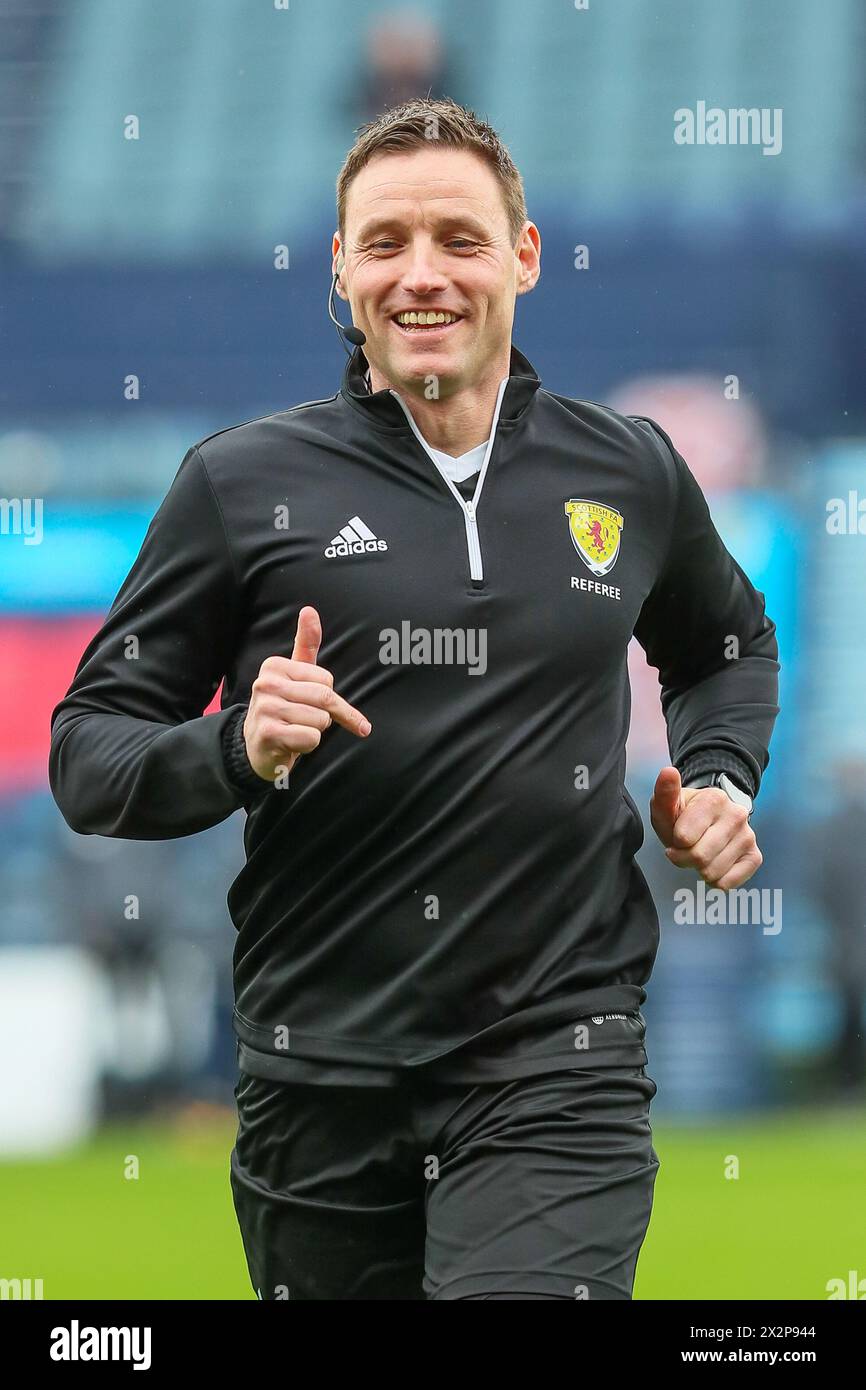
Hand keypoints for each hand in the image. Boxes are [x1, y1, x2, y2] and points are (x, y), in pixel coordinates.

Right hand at [243, 606, 370, 782]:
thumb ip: (306, 644)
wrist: (258, 748)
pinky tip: (290, 743)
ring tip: (294, 730)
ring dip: (315, 731)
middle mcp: (266, 683)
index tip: (310, 704)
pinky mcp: (268, 734)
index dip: (327, 698)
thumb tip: (309, 610)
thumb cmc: (284, 709)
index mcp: (274, 666)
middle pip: (325, 698)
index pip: (327, 680)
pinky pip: (311, 738)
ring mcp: (265, 708)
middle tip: (305, 720)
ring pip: (320, 720)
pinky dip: (308, 745)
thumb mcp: (296, 676)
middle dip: (324, 715)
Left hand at [649, 765, 761, 888]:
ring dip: (699, 869)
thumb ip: (665, 792)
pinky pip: (729, 882)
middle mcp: (736, 815)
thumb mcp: (667, 806)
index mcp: (714, 798)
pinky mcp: (755, 856)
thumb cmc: (683, 816)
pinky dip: (715, 881)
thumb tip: (668, 772)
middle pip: (699, 857)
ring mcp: (748, 836)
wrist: (707, 822)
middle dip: (684, 859)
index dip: (674, 843)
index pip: (684, 838)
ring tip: (700, 854)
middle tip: (685, 850)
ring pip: (713, 872)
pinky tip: (714, 865)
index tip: (677, 836)